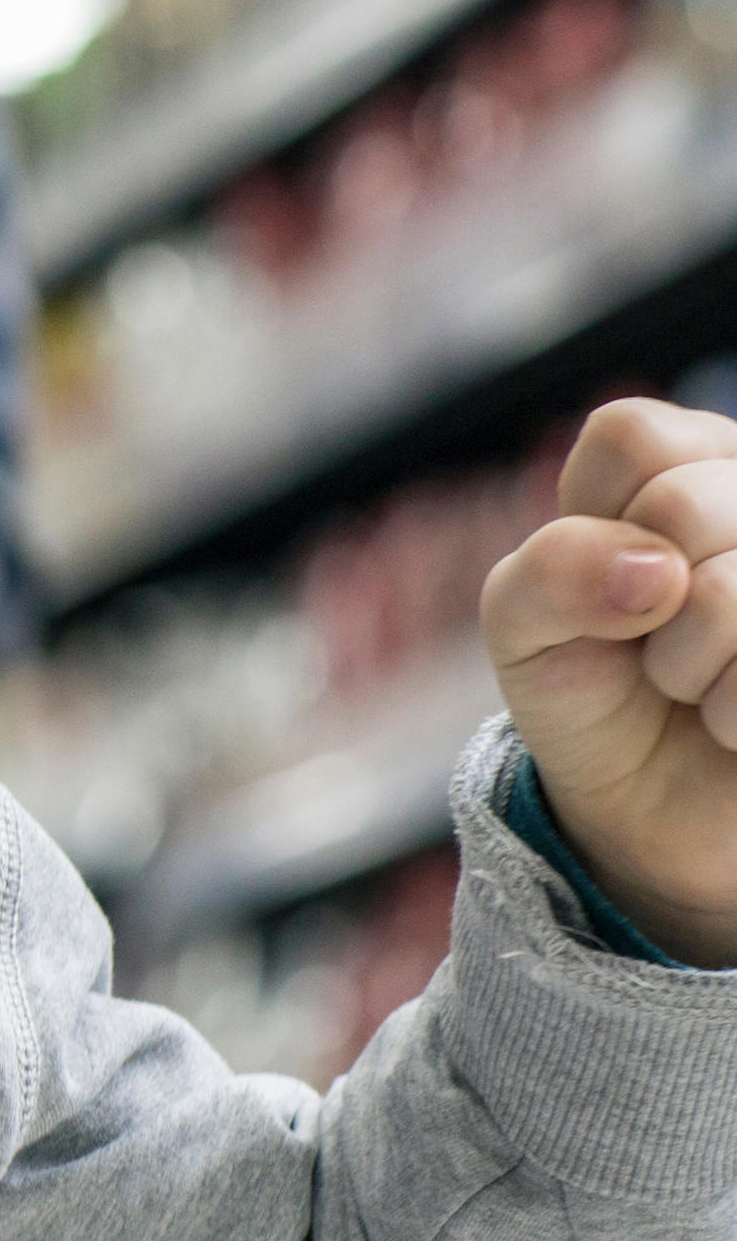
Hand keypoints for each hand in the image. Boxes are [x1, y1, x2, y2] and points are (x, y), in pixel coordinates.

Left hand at [484, 397, 736, 964]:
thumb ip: (552, 572)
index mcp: (689, 460)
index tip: (604, 583)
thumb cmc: (590, 686)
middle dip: (643, 606)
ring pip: (733, 591)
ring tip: (696, 683)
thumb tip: (655, 571)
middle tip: (654, 648)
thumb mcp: (524, 625)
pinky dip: (733, 714)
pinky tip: (734, 720)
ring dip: (690, 665)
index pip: (634, 436)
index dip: (595, 525)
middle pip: (690, 505)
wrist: (651, 804)